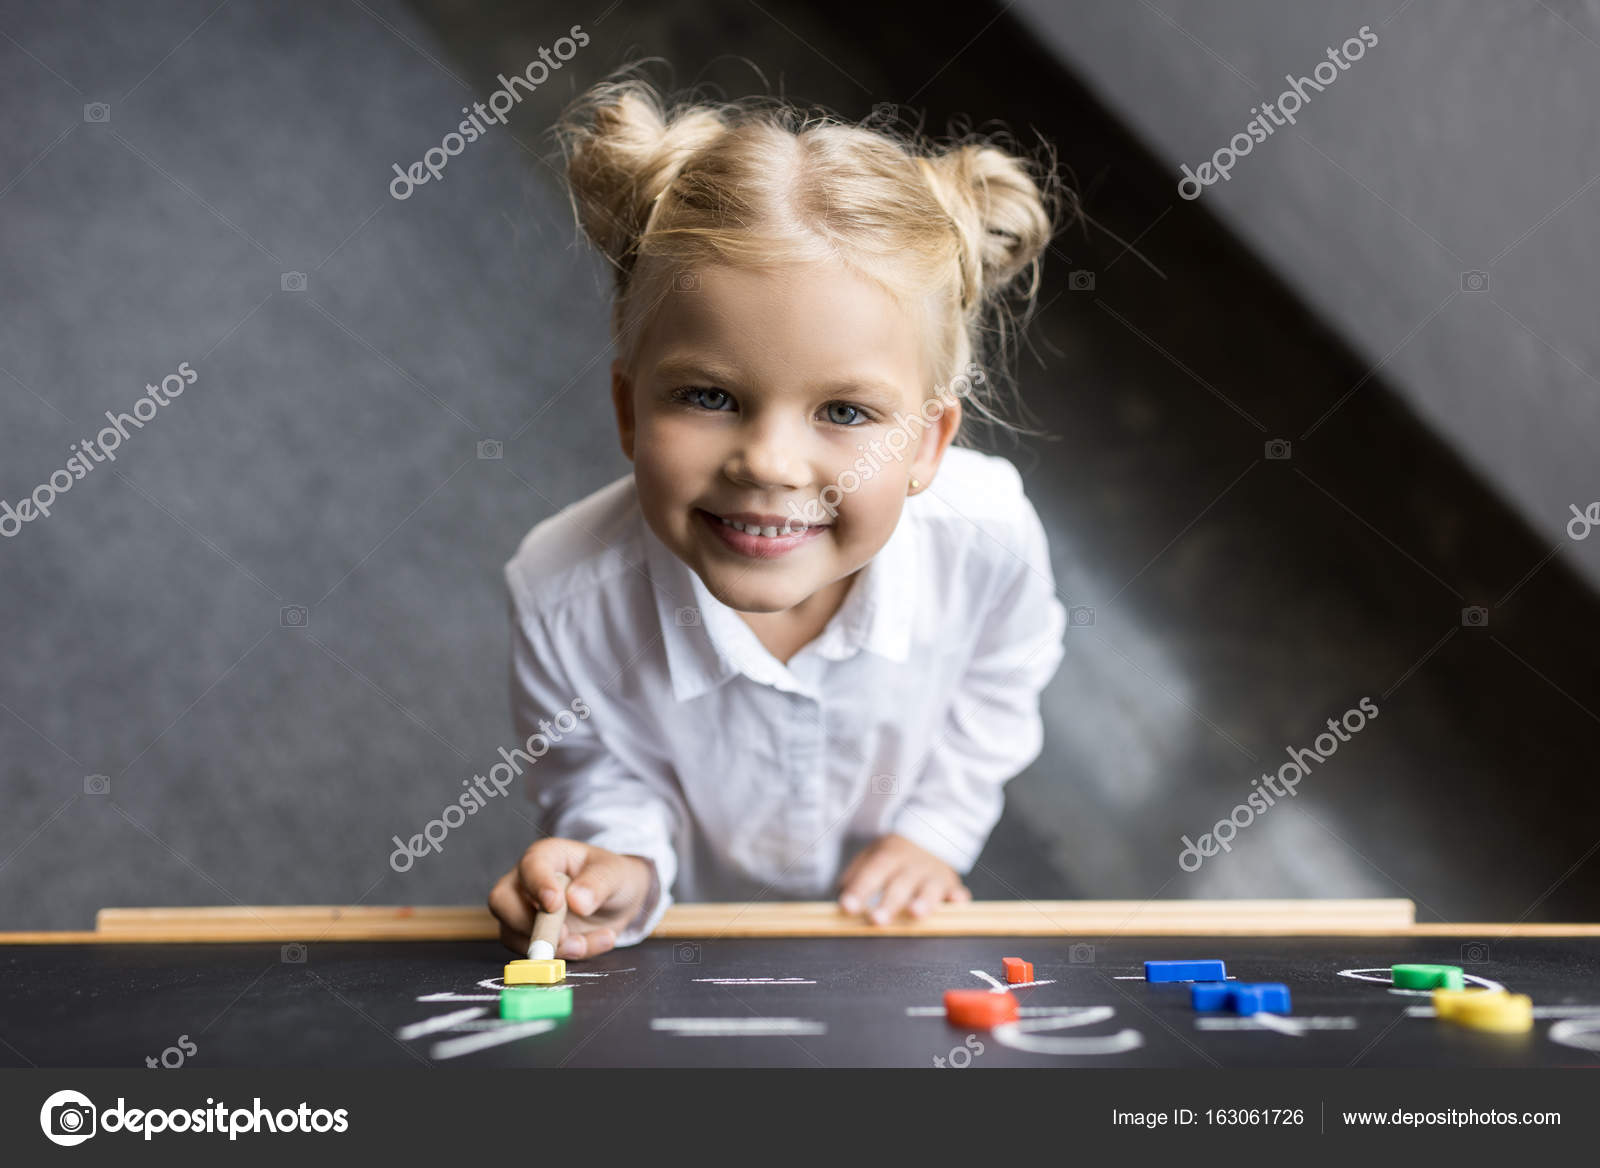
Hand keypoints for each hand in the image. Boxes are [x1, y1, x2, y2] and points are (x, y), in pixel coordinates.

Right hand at [488, 837, 655, 958]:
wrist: (616, 901)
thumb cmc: (611, 877)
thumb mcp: (615, 873)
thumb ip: (599, 883)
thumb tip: (576, 901)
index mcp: (546, 856)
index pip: (530, 866)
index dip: (538, 886)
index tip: (555, 904)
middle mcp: (526, 882)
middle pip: (502, 901)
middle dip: (529, 924)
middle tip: (564, 936)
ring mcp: (522, 912)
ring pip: (512, 934)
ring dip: (549, 947)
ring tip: (584, 944)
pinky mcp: (528, 938)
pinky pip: (531, 954)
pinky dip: (560, 957)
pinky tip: (587, 946)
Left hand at [836, 833, 970, 924]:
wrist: (927, 839)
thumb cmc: (892, 858)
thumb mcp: (870, 857)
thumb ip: (855, 877)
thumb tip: (841, 897)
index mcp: (888, 856)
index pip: (872, 872)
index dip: (859, 890)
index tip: (847, 908)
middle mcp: (912, 864)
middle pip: (900, 884)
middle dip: (889, 903)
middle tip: (876, 921)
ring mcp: (934, 874)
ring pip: (930, 888)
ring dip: (924, 901)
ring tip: (915, 914)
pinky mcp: (952, 884)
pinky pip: (957, 891)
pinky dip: (958, 897)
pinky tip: (956, 904)